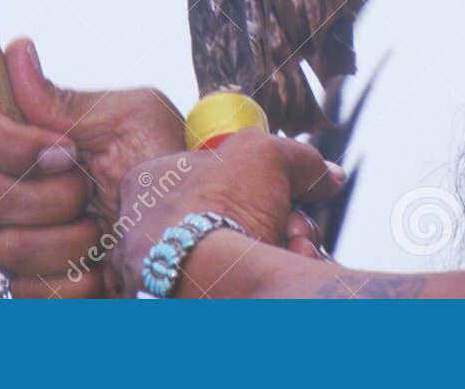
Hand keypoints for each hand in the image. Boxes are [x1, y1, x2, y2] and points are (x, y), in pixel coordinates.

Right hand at [0, 38, 184, 296]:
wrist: (201, 236)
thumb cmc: (171, 166)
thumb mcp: (132, 119)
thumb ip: (66, 99)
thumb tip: (16, 49)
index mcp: (35, 142)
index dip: (2, 141)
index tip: (62, 148)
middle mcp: (20, 191)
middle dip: (48, 197)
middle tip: (93, 192)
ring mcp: (26, 243)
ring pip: (5, 249)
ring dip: (69, 241)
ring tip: (109, 233)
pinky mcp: (40, 290)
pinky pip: (30, 293)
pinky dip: (77, 282)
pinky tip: (107, 267)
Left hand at [115, 130, 344, 295]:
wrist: (213, 282)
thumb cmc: (225, 207)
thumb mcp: (268, 154)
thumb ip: (299, 159)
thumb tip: (328, 176)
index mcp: (145, 182)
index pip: (206, 174)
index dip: (255, 183)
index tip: (283, 195)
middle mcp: (136, 229)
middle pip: (223, 219)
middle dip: (272, 223)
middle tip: (293, 229)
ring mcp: (146, 275)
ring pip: (224, 258)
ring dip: (270, 252)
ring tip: (291, 253)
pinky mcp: (162, 310)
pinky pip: (216, 293)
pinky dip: (250, 286)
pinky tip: (274, 278)